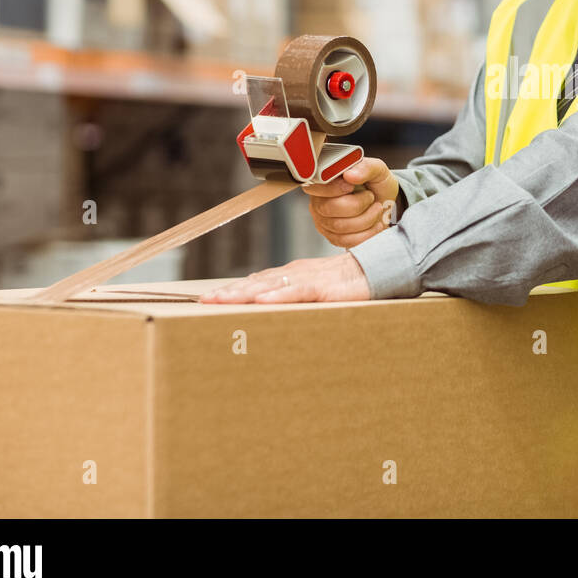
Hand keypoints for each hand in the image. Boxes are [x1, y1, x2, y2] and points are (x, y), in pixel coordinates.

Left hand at [200, 253, 370, 303]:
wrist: (374, 270)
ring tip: (220, 300)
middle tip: (203, 300)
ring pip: (268, 285)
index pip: (255, 282)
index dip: (231, 289)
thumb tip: (269, 307)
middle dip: (228, 291)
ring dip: (242, 293)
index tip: (209, 298)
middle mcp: (292, 274)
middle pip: (254, 282)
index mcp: (289, 275)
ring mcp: (306, 279)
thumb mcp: (313, 291)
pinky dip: (278, 296)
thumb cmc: (345, 284)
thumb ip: (293, 296)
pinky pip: (296, 291)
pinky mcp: (322, 287)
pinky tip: (261, 301)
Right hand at [304, 157, 400, 248]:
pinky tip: (375, 224)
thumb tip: (350, 175)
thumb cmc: (376, 184)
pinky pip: (347, 241)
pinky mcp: (334, 238)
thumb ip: (365, 167)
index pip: (315, 187)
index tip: (351, 186)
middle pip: (328, 209)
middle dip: (357, 204)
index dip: (334, 188)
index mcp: (323, 182)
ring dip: (366, 218)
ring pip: (340, 227)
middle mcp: (319, 203)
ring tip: (376, 209)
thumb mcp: (377, 169)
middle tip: (370, 197)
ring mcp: (324, 222)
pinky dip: (367, 233)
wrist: (387, 204)